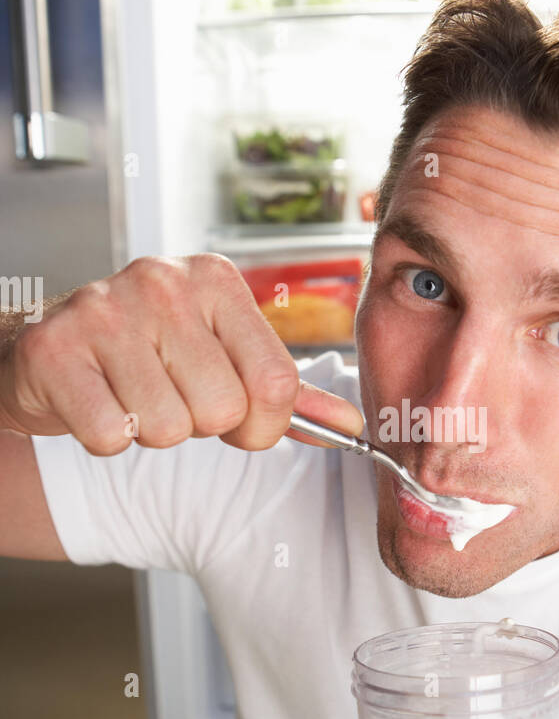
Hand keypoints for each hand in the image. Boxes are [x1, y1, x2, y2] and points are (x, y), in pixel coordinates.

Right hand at [0, 253, 363, 451]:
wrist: (47, 351)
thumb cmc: (144, 356)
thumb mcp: (221, 357)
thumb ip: (286, 394)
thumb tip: (351, 426)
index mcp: (217, 281)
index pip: (276, 383)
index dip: (261, 425)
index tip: (237, 419)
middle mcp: (163, 282)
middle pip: (222, 410)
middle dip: (199, 426)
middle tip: (168, 396)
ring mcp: (105, 310)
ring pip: (167, 428)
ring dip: (150, 431)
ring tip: (131, 393)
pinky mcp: (55, 350)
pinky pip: (112, 435)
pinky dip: (106, 437)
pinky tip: (96, 400)